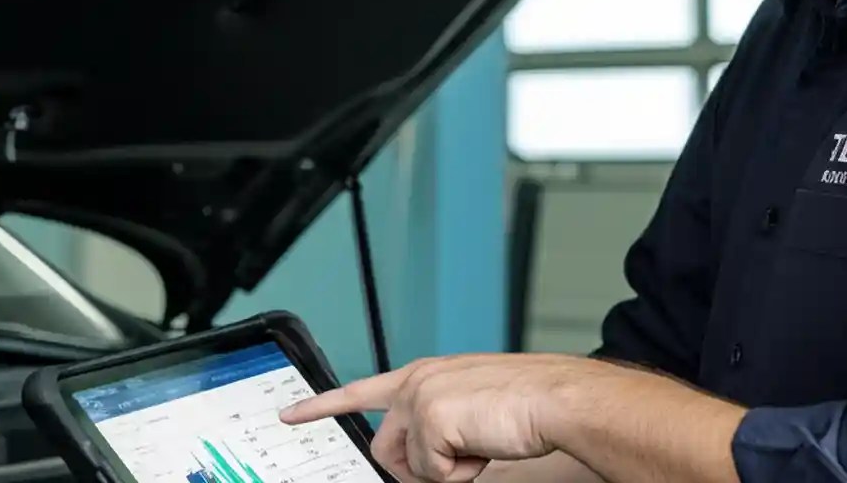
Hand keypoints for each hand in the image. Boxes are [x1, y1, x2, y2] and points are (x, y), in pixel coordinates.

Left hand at [277, 353, 609, 482]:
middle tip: (462, 457)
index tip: (291, 415)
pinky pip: (432, 474)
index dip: (322, 406)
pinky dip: (461, 474)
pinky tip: (485, 446)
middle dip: (417, 468)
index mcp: (425, 374)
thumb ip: (437, 422)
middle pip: (385, 448)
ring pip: (408, 465)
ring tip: (480, 443)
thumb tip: (420, 459)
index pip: (361, 391)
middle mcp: (416, 382)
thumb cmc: (527, 402)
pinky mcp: (430, 421)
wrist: (555, 398)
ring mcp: (420, 400)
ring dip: (444, 470)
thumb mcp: (470, 406)